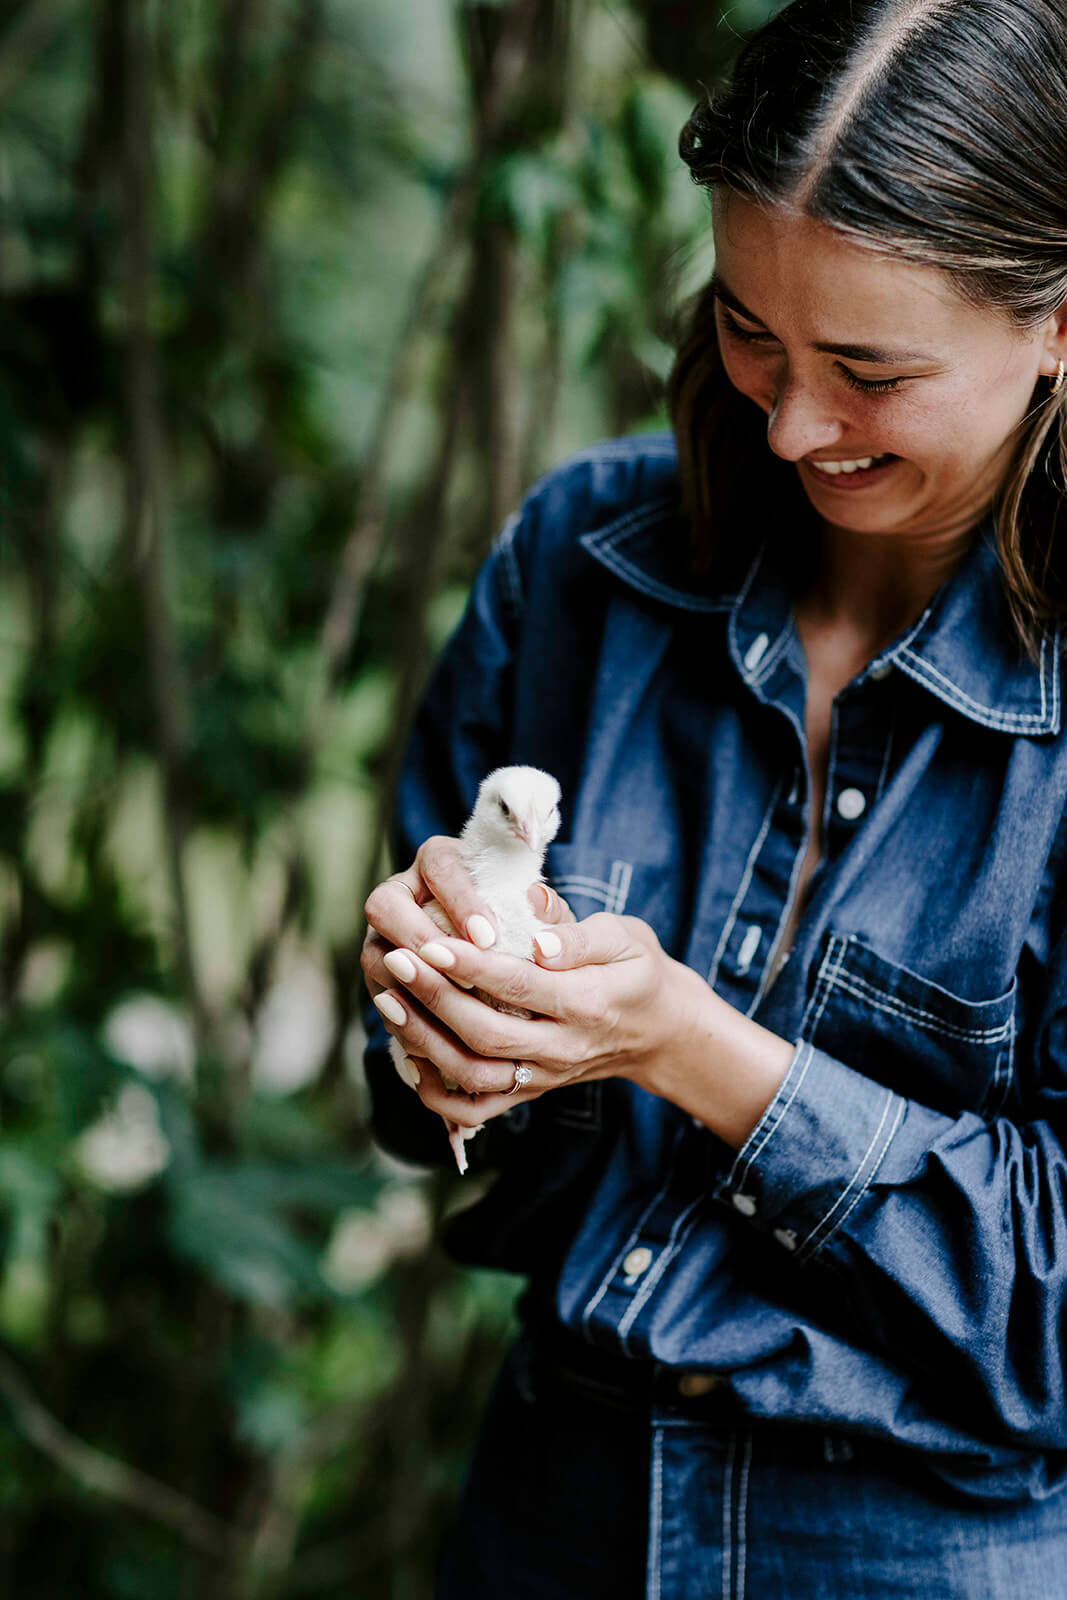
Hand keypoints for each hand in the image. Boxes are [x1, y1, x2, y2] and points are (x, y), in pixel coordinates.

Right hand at [361, 832, 572, 1003]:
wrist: (508, 966)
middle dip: (421, 940)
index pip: (440, 868)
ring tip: (452, 1009)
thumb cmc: (527, 929)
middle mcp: (402, 893)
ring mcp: (384, 936)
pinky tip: (439, 1036)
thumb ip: (545, 910)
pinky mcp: (383, 975)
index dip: (461, 902)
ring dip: (410, 983)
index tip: (489, 937)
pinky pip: (381, 994)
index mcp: (440, 862)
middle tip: (463, 975)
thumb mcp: (543, 917)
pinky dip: (409, 1017)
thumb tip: (539, 899)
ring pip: (375, 954)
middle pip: (384, 904)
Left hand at [370, 910, 709, 1132]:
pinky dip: (436, 1092)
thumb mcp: (626, 937)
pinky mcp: (530, 1092)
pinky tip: (408, 1053)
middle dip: (435, 997)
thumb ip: (579, 933)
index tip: (432, 940)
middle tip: (397, 959)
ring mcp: (544, 1077)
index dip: (472, 965)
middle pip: (488, 1033)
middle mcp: (563, 1048)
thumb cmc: (638, 971)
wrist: (660, 1032)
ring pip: (474, 1074)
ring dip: (425, 1041)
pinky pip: (477, 1108)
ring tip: (389, 999)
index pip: (521, 987)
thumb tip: (535, 927)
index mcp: (589, 1004)